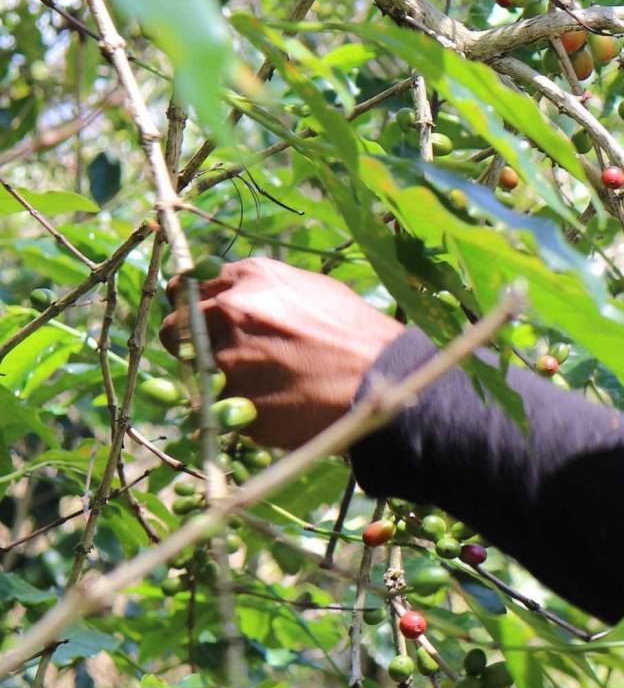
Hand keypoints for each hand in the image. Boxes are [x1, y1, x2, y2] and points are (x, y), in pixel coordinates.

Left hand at [159, 257, 406, 448]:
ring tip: (257, 383)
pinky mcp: (237, 404)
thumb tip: (223, 295)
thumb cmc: (355, 331)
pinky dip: (241, 409)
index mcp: (250, 278)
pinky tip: (277, 404)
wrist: (385, 378)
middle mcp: (231, 312)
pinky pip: (223, 407)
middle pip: (176, 329)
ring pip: (196, 372)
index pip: (187, 288)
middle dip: (188, 344)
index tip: (195, 321)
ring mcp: (230, 360)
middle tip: (214, 357)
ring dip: (214, 379)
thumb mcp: (311, 290)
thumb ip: (262, 289)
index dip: (190, 307)